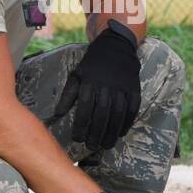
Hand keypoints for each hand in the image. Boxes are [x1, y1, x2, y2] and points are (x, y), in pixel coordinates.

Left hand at [54, 20, 141, 149]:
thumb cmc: (92, 64)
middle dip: (96, 132)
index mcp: (90, 82)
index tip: (77, 138)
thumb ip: (68, 95)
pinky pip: (132, 108)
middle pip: (102, 113)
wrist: (115, 46)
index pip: (84, 107)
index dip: (81, 124)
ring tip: (106, 145)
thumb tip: (58, 114)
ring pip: (118, 113)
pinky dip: (127, 122)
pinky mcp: (134, 88)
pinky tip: (121, 133)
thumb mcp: (76, 75)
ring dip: (112, 132)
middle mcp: (106, 85)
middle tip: (92, 146)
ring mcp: (122, 87)